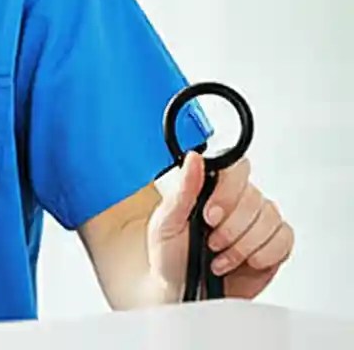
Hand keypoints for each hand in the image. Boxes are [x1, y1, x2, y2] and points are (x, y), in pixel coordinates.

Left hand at [149, 152, 293, 299]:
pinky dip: (263, 254)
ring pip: (270, 218)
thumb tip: (194, 158)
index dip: (227, 192)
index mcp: (212, 188)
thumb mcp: (166, 223)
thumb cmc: (171, 256)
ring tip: (221, 256)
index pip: (235, 169)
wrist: (182, 291)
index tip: (209, 215)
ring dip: (243, 244)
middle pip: (254, 197)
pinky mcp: (274, 245)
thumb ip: (183, 190)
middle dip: (231, 227)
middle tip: (211, 242)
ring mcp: (258, 222)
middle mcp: (238, 201)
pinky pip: (284, 240)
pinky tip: (244, 262)